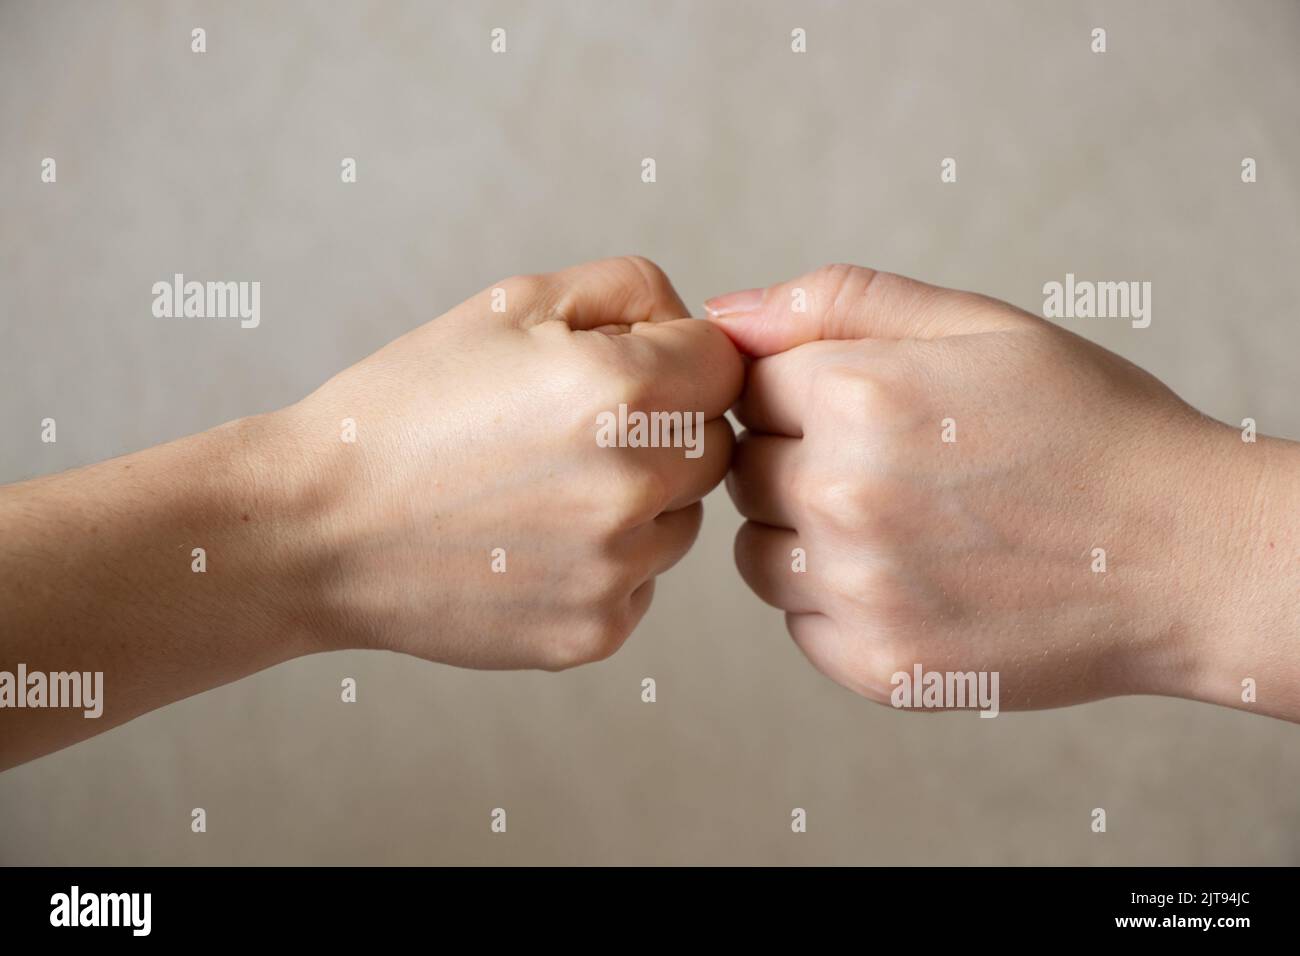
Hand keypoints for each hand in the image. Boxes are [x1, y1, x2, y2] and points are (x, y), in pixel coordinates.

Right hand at [280, 256, 741, 668]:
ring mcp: (615, 571)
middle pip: (715, 446)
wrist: (318, 527)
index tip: (624, 369)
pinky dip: (605, 562)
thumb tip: (697, 327)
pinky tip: (531, 542)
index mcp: (619, 392)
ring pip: (682, 519)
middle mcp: (631, 487)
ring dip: (640, 499)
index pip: (726, 367)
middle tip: (574, 430)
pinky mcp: (593, 633)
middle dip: (665, 427)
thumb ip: (632, 291)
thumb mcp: (511, 303)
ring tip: (543, 489)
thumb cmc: (407, 407)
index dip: (679, 359)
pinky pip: (642, 583)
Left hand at [708, 264, 1299, 717]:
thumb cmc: (1091, 428)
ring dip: (805, 534)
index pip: (748, 385)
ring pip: (757, 550)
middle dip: (797, 458)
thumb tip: (723, 315)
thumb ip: (839, 302)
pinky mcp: (877, 666)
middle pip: (744, 468)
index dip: (803, 391)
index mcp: (858, 395)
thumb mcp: (978, 324)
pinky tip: (913, 579)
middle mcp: (841, 496)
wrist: (1187, 555)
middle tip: (896, 464)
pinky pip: (797, 622)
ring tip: (906, 523)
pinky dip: (835, 603)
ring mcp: (857, 591)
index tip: (866, 406)